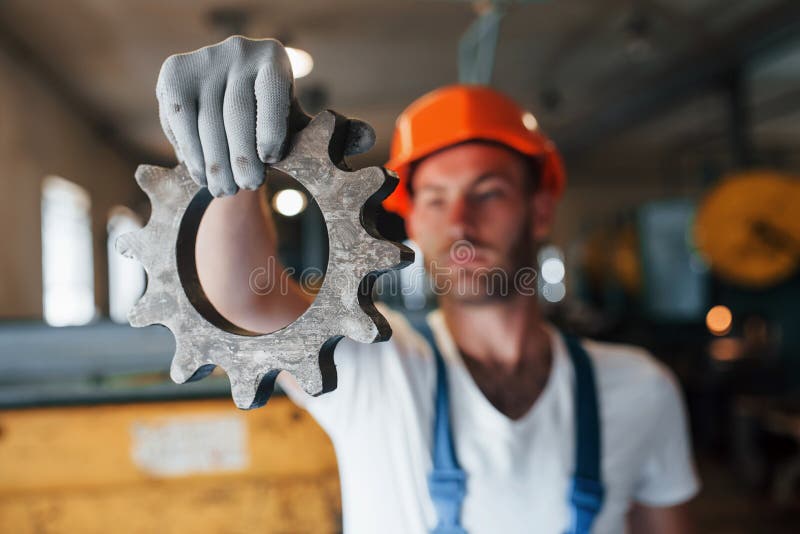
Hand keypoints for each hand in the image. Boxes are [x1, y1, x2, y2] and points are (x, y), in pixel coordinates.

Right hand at [156, 35, 374, 196]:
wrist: (227, 98)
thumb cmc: (271, 119)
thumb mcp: (300, 127)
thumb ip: (334, 133)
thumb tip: (368, 137)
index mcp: (274, 60)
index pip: (271, 96)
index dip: (270, 130)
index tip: (270, 161)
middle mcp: (237, 51)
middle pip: (235, 112)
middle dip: (241, 155)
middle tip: (245, 187)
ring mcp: (203, 60)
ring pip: (204, 119)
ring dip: (213, 160)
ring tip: (222, 189)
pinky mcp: (173, 74)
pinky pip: (178, 119)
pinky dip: (188, 149)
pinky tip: (199, 172)